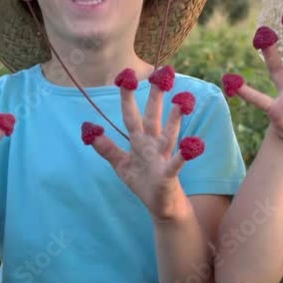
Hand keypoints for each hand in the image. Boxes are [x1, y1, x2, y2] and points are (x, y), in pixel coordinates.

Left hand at [82, 66, 204, 220]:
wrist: (162, 206)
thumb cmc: (144, 183)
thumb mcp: (121, 165)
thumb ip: (106, 148)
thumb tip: (89, 129)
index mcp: (139, 142)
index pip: (131, 116)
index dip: (128, 98)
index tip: (125, 77)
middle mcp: (153, 145)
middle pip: (152, 118)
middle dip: (155, 98)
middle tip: (161, 75)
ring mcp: (163, 158)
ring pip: (168, 135)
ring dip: (174, 120)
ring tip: (180, 102)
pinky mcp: (170, 174)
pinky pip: (177, 163)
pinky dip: (185, 154)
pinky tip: (192, 145)